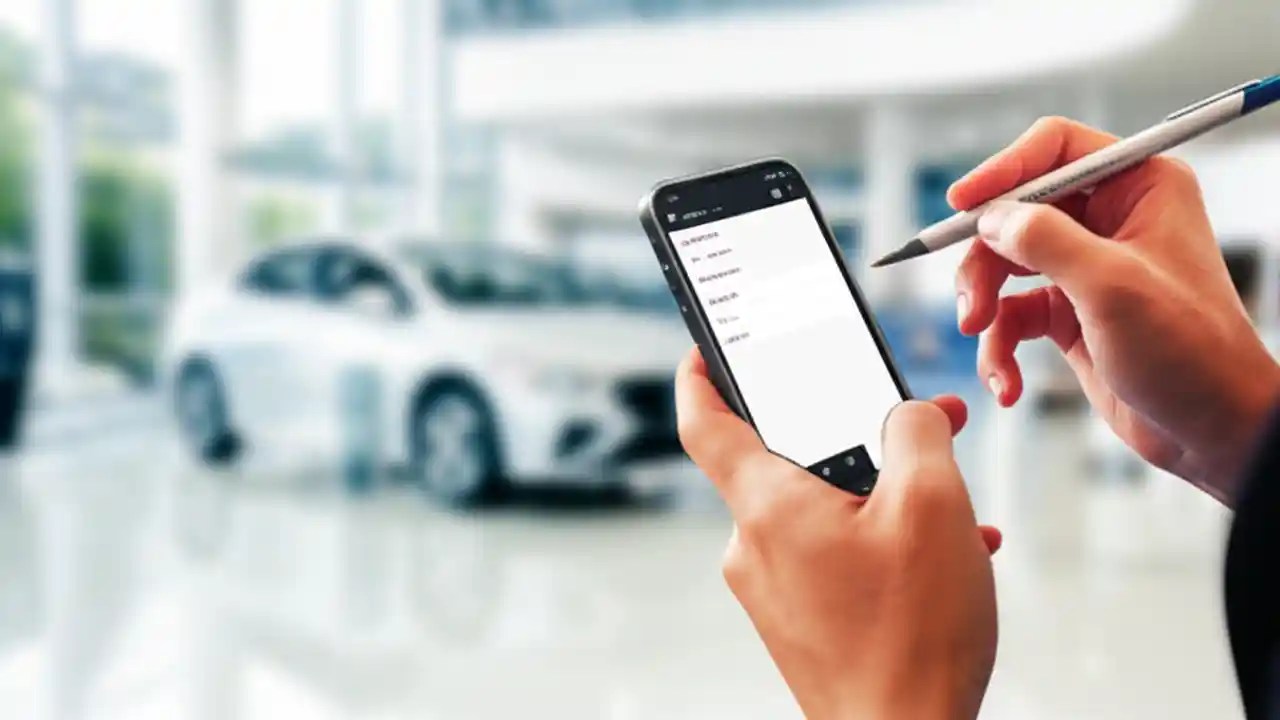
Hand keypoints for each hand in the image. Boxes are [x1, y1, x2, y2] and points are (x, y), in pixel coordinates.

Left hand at [675, 348, 997, 719]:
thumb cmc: (910, 638)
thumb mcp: (933, 506)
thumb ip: (917, 435)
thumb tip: (912, 416)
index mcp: (767, 506)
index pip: (705, 421)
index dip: (700, 374)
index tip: (704, 348)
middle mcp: (756, 547)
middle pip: (787, 461)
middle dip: (854, 437)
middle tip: (912, 424)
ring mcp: (775, 590)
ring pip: (823, 512)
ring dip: (885, 496)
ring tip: (950, 504)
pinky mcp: (801, 621)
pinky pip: (834, 557)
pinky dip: (882, 543)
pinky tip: (944, 555)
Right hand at [951, 117, 1279, 502]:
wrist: (1212, 428)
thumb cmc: (1192, 352)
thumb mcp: (1112, 286)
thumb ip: (1046, 241)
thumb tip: (990, 217)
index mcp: (1140, 187)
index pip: (1055, 149)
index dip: (1003, 170)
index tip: (961, 204)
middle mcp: (1111, 219)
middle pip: (1015, 212)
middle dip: (985, 259)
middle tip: (970, 303)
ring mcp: (1086, 266)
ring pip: (1003, 265)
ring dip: (984, 306)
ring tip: (983, 340)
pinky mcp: (1068, 313)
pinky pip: (1011, 315)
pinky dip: (1000, 348)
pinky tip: (1007, 382)